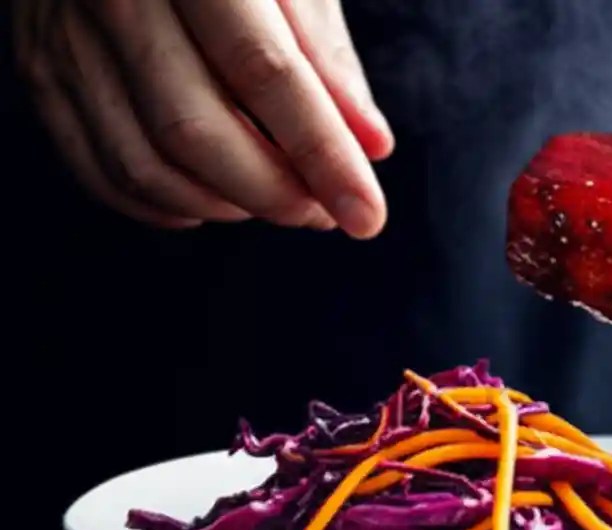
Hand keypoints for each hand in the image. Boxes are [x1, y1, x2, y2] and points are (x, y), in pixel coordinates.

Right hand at [11, 0, 393, 237]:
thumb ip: (327, 53)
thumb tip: (371, 146)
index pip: (263, 72)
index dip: (322, 154)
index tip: (366, 215)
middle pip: (195, 130)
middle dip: (274, 194)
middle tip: (323, 213)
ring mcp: (63, 31)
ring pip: (143, 162)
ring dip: (225, 204)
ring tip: (281, 201)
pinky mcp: (40, 64)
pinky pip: (96, 166)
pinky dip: (162, 204)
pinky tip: (213, 202)